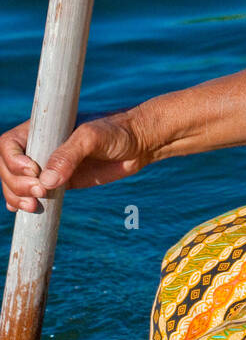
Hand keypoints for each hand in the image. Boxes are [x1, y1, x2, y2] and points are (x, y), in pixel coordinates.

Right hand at [1, 113, 152, 213]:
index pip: (10, 144)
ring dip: (16, 196)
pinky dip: (22, 202)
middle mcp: (40, 147)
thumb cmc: (116, 131)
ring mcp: (47, 166)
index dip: (12, 160)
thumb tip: (46, 181)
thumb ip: (70, 155)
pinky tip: (24, 209)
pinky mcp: (59, 182)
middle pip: (8, 168)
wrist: (139, 144)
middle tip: (39, 192)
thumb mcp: (92, 137)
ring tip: (34, 205)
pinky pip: (31, 193)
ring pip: (15, 183)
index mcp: (43, 129)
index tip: (32, 171)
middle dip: (16, 183)